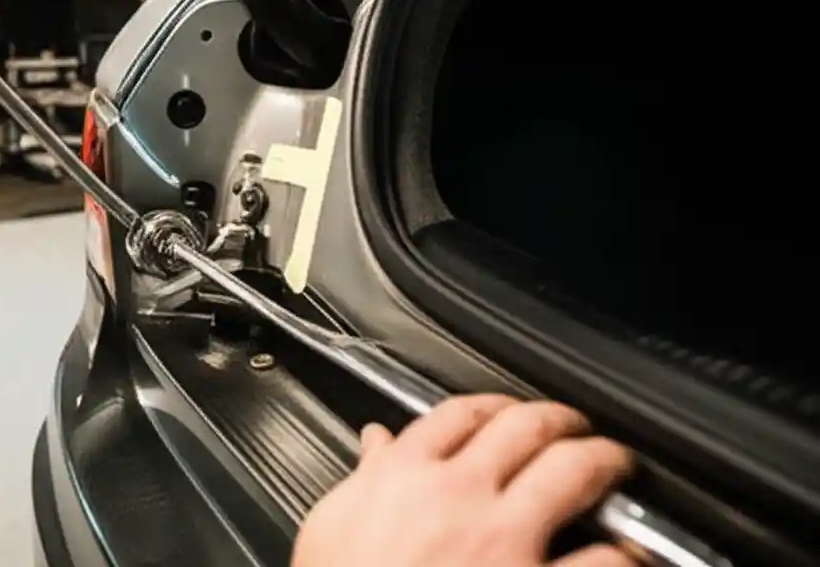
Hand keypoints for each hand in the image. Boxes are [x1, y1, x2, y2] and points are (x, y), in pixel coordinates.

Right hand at [292, 396, 636, 566]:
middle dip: (559, 419)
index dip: (491, 405)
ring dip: (603, 461)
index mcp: (404, 476)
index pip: (458, 413)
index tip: (502, 412)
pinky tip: (626, 552)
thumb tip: (374, 444)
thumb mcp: (330, 529)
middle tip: (571, 427)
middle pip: (525, 425)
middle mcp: (460, 496)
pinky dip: (622, 552)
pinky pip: (604, 558)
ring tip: (613, 465)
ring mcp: (506, 541)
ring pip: (575, 470)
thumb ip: (361, 479)